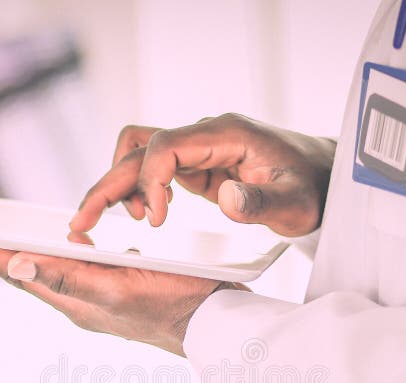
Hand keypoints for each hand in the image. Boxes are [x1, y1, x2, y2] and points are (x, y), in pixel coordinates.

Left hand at [0, 242, 245, 356]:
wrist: (215, 324)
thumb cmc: (175, 305)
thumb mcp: (119, 288)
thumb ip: (68, 276)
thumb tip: (15, 264)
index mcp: (76, 301)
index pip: (18, 273)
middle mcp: (82, 303)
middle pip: (30, 272)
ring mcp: (101, 300)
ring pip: (54, 272)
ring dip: (30, 251)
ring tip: (5, 234)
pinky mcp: (119, 294)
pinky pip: (81, 272)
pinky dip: (67, 254)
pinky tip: (71, 243)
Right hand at [69, 113, 335, 237]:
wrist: (322, 179)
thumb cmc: (312, 189)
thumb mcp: (294, 203)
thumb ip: (261, 201)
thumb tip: (226, 197)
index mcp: (225, 135)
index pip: (166, 145)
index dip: (150, 181)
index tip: (156, 222)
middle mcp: (205, 136)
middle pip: (139, 147)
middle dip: (109, 184)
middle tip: (83, 222)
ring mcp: (198, 150)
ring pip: (139, 154)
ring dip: (120, 184)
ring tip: (118, 223)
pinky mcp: (197, 166)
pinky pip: (153, 169)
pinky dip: (139, 189)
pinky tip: (146, 217)